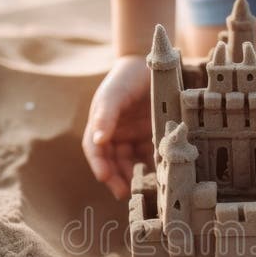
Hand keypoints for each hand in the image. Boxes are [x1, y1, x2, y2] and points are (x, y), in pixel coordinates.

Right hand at [82, 56, 154, 198]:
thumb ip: (105, 115)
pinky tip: (160, 174)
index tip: (105, 178)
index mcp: (101, 125)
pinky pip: (151, 156)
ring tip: (143, 186)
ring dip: (134, 175)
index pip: (95, 150)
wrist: (151, 64)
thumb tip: (98, 141)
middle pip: (112, 162)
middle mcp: (116, 134)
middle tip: (124, 192)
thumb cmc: (126, 77)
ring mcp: (134, 137)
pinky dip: (153, 166)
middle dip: (116, 178)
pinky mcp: (152, 137)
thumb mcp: (114, 93)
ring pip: (131, 162)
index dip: (99, 165)